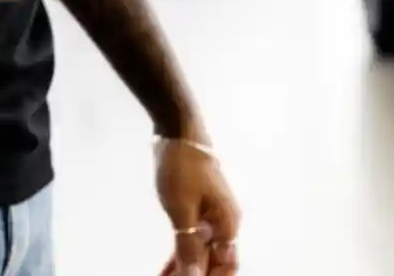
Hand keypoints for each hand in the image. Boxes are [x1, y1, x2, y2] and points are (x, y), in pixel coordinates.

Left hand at [156, 138, 240, 275]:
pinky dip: (181, 254)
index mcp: (227, 222)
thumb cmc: (183, 166)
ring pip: (201, 252)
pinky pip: (192, 239)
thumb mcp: (182, 209)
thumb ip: (188, 245)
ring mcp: (211, 215)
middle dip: (196, 274)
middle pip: (214, 260)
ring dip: (186, 268)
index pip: (227, 264)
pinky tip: (166, 267)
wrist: (180, 132)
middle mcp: (224, 222)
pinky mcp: (198, 209)